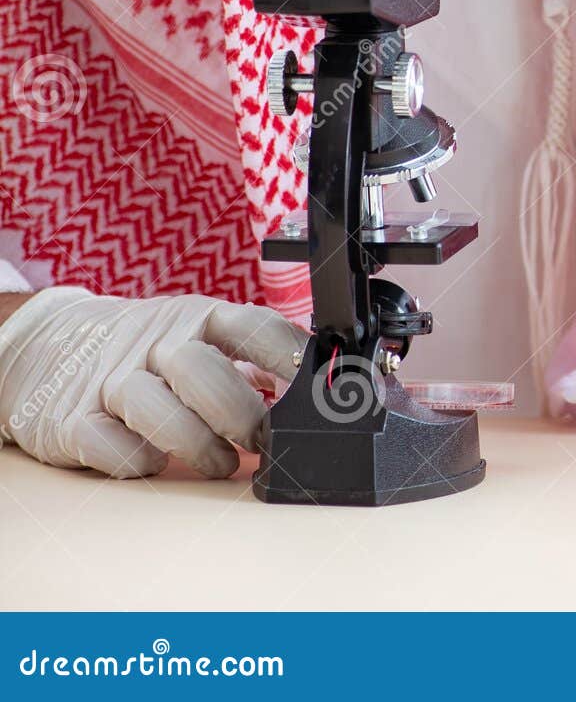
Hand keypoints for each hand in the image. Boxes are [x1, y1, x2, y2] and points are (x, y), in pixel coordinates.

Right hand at [0, 287, 302, 478]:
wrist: (49, 345)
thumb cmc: (148, 349)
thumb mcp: (202, 336)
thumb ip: (254, 362)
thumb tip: (320, 390)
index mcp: (198, 317)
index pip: (251, 326)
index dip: (289, 356)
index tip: (318, 390)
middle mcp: (155, 342)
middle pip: (200, 368)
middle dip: (240, 412)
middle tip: (263, 442)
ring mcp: (110, 378)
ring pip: (155, 408)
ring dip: (197, 444)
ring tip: (222, 465)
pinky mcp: (71, 419)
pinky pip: (107, 444)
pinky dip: (137, 460)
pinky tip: (156, 463)